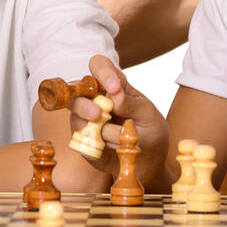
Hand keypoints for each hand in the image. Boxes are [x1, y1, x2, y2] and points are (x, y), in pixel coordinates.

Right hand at [68, 56, 168, 185]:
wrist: (149, 161)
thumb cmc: (150, 130)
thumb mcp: (148, 115)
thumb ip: (131, 103)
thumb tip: (114, 94)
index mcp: (112, 84)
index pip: (99, 65)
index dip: (102, 72)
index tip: (113, 87)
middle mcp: (94, 97)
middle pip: (76, 90)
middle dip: (84, 105)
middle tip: (98, 115)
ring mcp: (85, 118)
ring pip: (77, 117)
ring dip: (98, 129)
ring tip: (119, 138)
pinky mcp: (82, 139)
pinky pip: (81, 140)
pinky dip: (97, 145)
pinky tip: (111, 149)